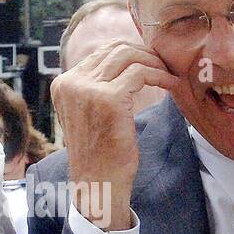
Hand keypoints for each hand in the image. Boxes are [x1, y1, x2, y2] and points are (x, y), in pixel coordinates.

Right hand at [49, 42, 178, 230]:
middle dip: (144, 53)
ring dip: (154, 63)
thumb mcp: (87, 113)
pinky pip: (140, 73)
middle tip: (164, 66)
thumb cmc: (98, 152)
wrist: (98, 183)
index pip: (101, 52)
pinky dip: (159, 75)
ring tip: (168, 75)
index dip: (131, 52)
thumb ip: (95, 87)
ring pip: (128, 56)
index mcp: (62, 84)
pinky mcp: (109, 99)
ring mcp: (88, 90)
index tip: (151, 62)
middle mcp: (71, 83)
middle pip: (115, 49)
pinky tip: (170, 84)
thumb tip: (125, 60)